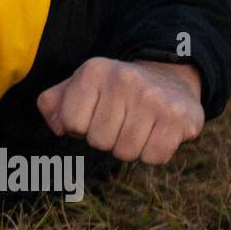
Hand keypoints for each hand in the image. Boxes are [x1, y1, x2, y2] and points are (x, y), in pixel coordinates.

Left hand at [36, 58, 203, 164]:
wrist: (169, 78)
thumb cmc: (113, 91)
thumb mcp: (79, 86)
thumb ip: (53, 103)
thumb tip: (59, 127)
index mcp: (94, 71)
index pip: (72, 122)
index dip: (80, 127)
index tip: (93, 115)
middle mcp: (123, 80)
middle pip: (99, 141)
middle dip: (106, 139)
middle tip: (120, 121)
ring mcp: (153, 98)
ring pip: (125, 153)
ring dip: (129, 147)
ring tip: (138, 126)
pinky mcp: (177, 117)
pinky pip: (153, 158)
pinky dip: (153, 153)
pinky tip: (156, 132)